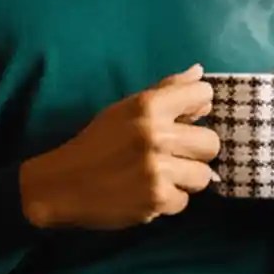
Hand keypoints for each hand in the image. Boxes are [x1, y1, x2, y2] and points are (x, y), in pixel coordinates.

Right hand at [19, 64, 220, 228]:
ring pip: (203, 175)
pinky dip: (168, 201)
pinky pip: (184, 201)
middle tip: (173, 156)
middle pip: (212, 142)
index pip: (204, 93)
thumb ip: (166, 91)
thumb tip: (199, 72)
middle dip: (196, 151)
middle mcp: (156, 134)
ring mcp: (157, 168)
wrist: (61, 185)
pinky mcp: (156, 199)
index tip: (187, 118)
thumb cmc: (96, 142)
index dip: (199, 106)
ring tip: (161, 177)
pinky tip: (147, 194)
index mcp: (148, 106)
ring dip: (185, 180)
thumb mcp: (126, 109)